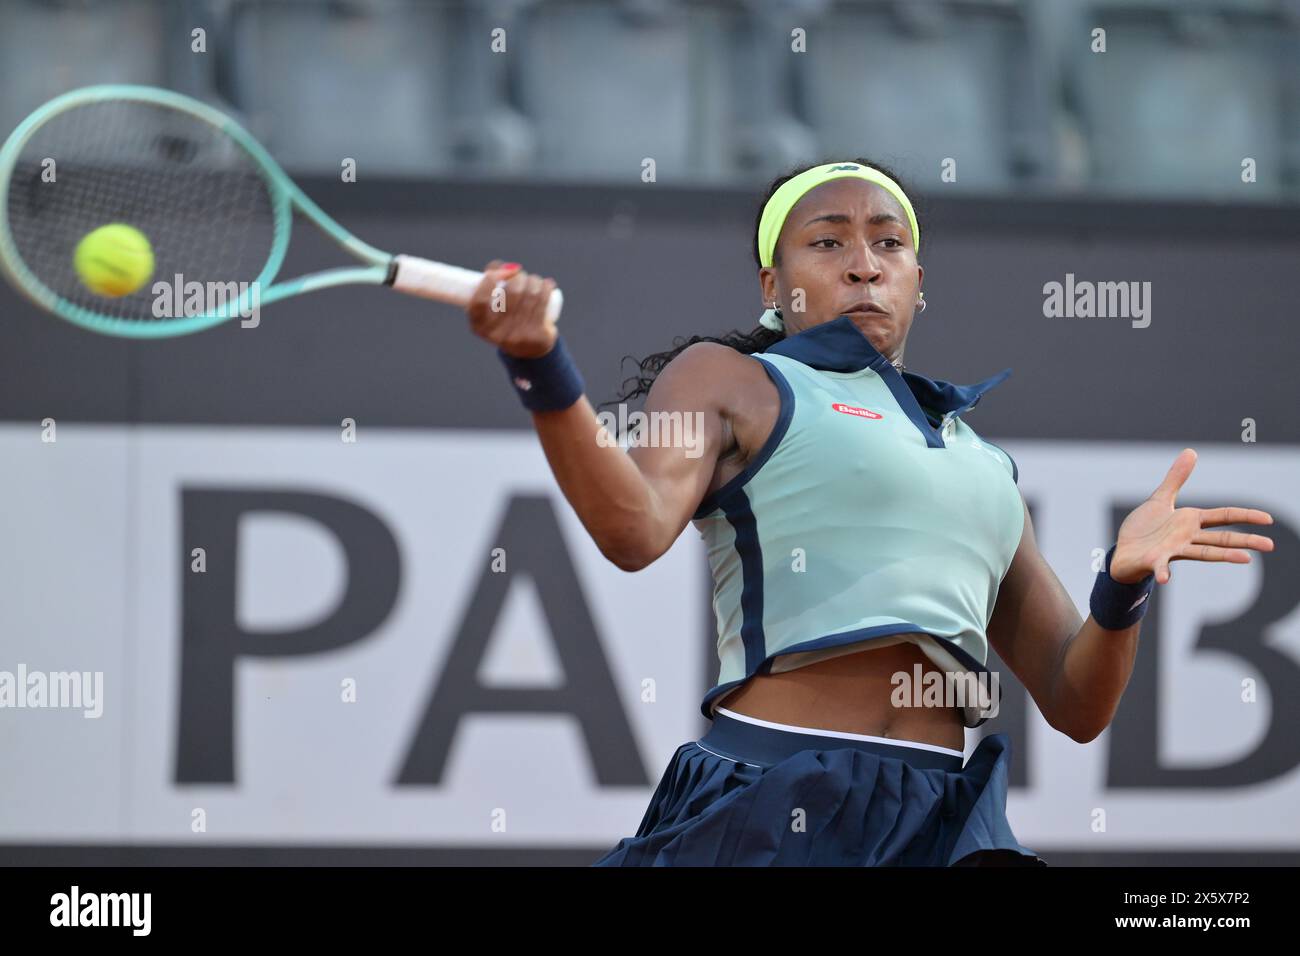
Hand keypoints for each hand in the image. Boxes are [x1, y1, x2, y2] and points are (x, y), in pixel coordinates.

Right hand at [466, 259, 558, 358]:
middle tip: (520, 276)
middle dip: (518, 276)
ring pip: (530, 294)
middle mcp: (497, 335)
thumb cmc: (506, 319)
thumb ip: (489, 284)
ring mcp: (518, 336)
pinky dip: (546, 288)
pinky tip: (547, 284)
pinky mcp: (537, 335)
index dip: (490, 281)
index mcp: (479, 327)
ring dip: (533, 280)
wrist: (529, 349)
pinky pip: (543, 303)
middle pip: (511, 293)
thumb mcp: (491, 307)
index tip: (501, 272)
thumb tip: (498, 266)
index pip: (479, 300)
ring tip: (534, 280)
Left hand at [1111, 448, 1273, 584]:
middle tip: (1270, 545)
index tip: (1268, 519)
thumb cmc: (1144, 528)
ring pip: (1204, 552)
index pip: (1224, 516)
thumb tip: (1191, 451)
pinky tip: (1165, 578)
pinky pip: (1161, 567)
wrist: (1123, 551)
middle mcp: (1187, 537)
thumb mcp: (1161, 499)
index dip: (1246, 515)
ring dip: (1224, 555)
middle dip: (1246, 540)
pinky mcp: (1155, 561)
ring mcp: (1173, 550)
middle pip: (1222, 538)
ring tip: (1245, 559)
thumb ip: (1175, 479)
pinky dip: (1163, 572)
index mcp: (1191, 521)